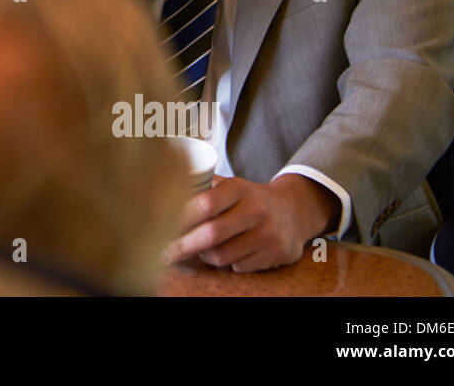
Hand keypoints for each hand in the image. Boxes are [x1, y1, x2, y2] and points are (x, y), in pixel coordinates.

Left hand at [164, 174, 340, 272]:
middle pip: (210, 234)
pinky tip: (230, 253)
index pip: (205, 204)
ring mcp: (268, 233)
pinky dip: (228, 264)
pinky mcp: (276, 253)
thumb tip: (159, 193)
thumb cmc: (249, 199)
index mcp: (239, 188)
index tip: (159, 228)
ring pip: (222, 255)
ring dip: (206, 256)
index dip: (180, 219)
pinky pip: (239, 267)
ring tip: (203, 249)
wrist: (294, 210)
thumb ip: (202, 190)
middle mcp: (255, 210)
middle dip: (183, 246)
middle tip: (164, 253)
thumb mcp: (230, 186)